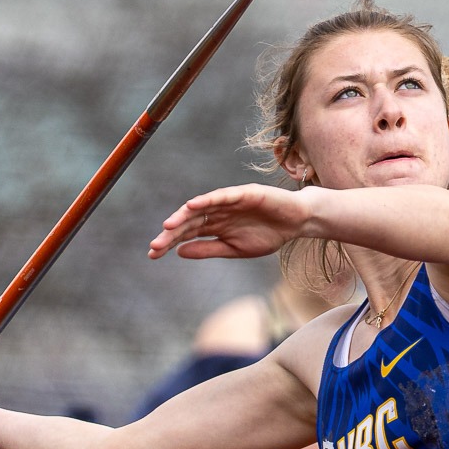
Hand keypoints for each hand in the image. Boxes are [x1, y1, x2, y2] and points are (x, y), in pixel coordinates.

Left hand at [150, 184, 312, 260]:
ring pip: (201, 208)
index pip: (187, 233)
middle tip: (155, 246)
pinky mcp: (243, 194)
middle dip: (171, 234)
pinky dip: (207, 200)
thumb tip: (180, 252)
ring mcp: (228, 202)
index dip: (170, 243)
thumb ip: (208, 249)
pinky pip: (221, 196)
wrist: (296, 224)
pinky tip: (193, 206)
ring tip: (167, 227)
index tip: (153, 254)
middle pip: (189, 222)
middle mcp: (217, 212)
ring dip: (183, 216)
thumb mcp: (234, 250)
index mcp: (215, 226)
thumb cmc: (268, 235)